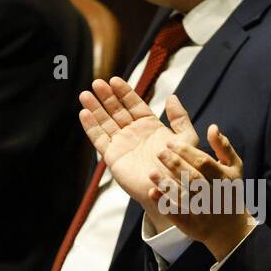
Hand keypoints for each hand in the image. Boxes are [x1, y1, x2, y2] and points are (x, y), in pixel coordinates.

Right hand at [77, 77, 197, 225]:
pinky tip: (84, 113)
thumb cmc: (181, 167)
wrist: (169, 190)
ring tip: (85, 94)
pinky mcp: (112, 157)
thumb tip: (172, 97)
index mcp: (149, 125)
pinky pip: (100, 139)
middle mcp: (133, 133)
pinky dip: (91, 127)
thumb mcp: (186, 139)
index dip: (123, 92)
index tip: (114, 79)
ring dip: (95, 108)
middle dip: (106, 96)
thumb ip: (180, 118)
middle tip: (97, 82)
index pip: (133, 104)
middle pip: (116, 110)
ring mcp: (121, 144)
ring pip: (105, 122)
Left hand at [147, 123, 254, 260]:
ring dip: (166, 184)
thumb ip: (223, 147)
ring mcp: (202, 211)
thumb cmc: (229, 191)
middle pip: (192, 178)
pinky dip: (163, 203)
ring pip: (183, 196)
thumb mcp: (234, 168)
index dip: (186, 151)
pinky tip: (152, 192)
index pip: (203, 162)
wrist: (230, 228)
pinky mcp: (191, 225)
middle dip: (175, 164)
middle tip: (159, 152)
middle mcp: (213, 195)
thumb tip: (212, 127)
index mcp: (223, 179)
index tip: (170, 142)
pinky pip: (175, 214)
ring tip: (151, 172)